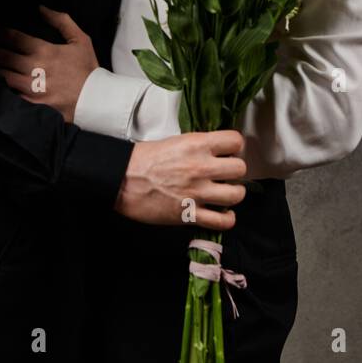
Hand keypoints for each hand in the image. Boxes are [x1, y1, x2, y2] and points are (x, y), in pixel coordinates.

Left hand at [0, 6, 97, 122]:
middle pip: (2, 56)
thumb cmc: (88, 69)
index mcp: (44, 51)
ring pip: (1, 76)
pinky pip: (9, 95)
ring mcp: (31, 89)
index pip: (12, 38)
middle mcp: (34, 68)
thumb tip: (41, 8)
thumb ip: (61, 21)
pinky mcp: (31, 105)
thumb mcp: (80, 40)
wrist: (96, 101)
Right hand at [115, 130, 246, 228]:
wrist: (121, 180)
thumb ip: (198, 146)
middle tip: (225, 174)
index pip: (236, 141)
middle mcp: (201, 167)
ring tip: (225, 194)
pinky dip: (226, 219)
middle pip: (240, 168)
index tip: (228, 152)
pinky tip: (222, 214)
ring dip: (233, 194)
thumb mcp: (175, 142)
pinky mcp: (190, 215)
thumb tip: (215, 151)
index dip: (234, 147)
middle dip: (234, 171)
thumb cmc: (143, 159)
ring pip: (236, 194)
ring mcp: (197, 192)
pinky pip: (222, 222)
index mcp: (196, 145)